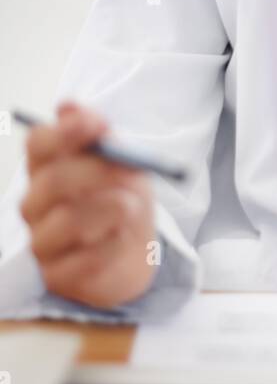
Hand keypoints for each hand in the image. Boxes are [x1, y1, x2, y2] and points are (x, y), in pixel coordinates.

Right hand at [19, 100, 157, 308]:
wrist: (135, 252)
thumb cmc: (122, 200)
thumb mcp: (123, 164)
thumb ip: (102, 138)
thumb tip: (69, 107)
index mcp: (46, 169)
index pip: (38, 144)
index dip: (65, 132)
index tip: (98, 125)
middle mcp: (34, 204)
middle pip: (54, 181)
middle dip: (97, 173)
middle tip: (130, 173)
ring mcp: (42, 241)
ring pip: (69, 221)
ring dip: (110, 210)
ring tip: (131, 208)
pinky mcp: (57, 276)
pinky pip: (85, 258)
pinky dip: (112, 244)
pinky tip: (122, 239)